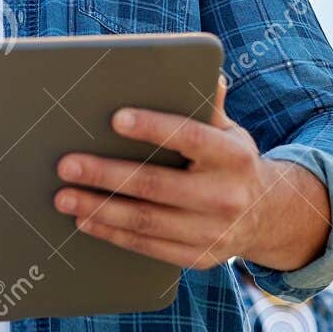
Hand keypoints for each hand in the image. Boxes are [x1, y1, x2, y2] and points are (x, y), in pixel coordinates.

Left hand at [53, 76, 283, 269]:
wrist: (267, 216)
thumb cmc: (232, 163)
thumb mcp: (231, 132)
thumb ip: (209, 107)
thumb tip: (207, 73)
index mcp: (233, 157)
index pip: (189, 138)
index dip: (153, 128)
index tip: (116, 118)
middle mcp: (226, 196)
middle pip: (156, 185)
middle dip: (106, 175)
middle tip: (67, 165)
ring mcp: (213, 232)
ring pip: (146, 221)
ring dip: (99, 208)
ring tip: (65, 196)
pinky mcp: (198, 258)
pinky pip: (148, 246)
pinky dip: (112, 233)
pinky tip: (86, 220)